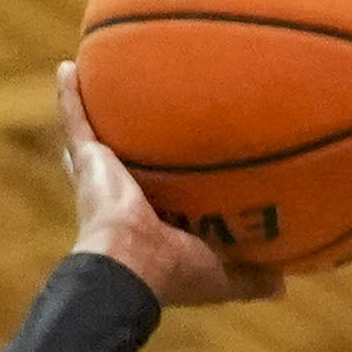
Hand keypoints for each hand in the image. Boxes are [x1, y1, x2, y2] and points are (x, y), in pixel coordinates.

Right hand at [57, 63, 283, 308]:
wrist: (132, 267)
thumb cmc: (175, 273)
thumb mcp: (223, 274)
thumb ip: (251, 275)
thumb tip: (284, 285)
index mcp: (155, 221)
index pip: (162, 195)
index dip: (168, 180)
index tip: (175, 159)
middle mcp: (127, 196)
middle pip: (127, 163)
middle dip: (127, 144)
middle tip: (133, 113)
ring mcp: (104, 177)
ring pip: (98, 135)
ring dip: (94, 108)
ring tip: (97, 74)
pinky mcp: (89, 163)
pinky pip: (76, 121)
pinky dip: (69, 96)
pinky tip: (67, 66)